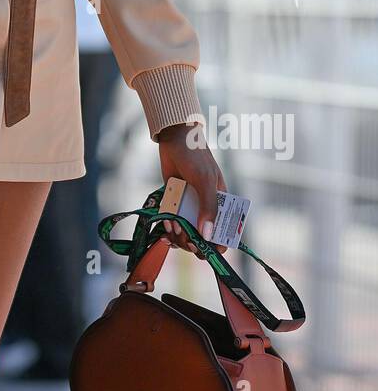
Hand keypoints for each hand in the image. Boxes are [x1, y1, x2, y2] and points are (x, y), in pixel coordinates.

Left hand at [157, 122, 227, 256]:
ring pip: (185, 232)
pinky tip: (166, 223)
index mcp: (220, 203)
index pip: (223, 231)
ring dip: (179, 236)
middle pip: (202, 237)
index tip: (207, 251)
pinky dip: (168, 226)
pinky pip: (172, 222)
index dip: (217, 245)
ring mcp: (189, 206)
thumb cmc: (195, 157)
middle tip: (185, 240)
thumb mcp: (204, 181)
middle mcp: (205, 207)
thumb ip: (208, 207)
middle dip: (193, 243)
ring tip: (173, 228)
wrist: (174, 139)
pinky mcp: (173, 202)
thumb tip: (207, 235)